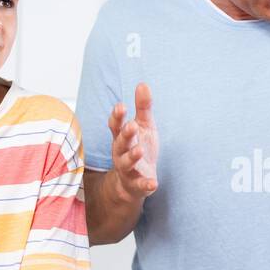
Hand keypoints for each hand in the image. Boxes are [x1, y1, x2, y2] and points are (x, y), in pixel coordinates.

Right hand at [107, 82, 158, 200]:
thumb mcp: (143, 127)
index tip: (120, 106)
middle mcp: (121, 153)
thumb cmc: (138, 148)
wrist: (132, 183)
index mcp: (122, 138)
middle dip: (125, 134)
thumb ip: (142, 108)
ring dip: (132, 156)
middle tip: (131, 126)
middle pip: (120, 143)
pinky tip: (154, 184)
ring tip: (139, 150)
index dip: (117, 117)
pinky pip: (140, 185)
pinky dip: (146, 185)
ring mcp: (128, 169)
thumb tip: (142, 84)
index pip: (115, 126)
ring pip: (126, 163)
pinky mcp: (137, 185)